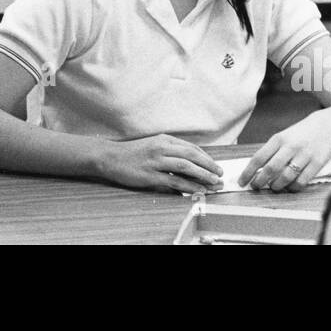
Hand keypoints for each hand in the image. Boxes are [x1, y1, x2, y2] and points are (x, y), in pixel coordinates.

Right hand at [98, 134, 223, 193]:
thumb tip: (186, 167)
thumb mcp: (152, 146)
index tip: (215, 166)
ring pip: (186, 167)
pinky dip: (188, 185)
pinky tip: (197, 190)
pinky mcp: (150, 175)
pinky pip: (174, 181)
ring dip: (203, 175)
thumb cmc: (131, 153)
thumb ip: (169, 152)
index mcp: (164, 140)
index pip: (191, 148)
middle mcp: (162, 148)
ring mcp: (156, 161)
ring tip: (214, 183)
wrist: (110, 157)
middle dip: (209, 166)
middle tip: (220, 174)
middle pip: (192, 155)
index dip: (206, 158)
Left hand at [238, 111, 330, 192]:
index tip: (242, 181)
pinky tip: (290, 187)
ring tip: (273, 187)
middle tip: (256, 187)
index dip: (248, 172)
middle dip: (260, 181)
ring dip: (276, 186)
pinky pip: (302, 181)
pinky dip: (293, 187)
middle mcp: (291, 146)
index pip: (259, 158)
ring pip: (286, 177)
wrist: (328, 124)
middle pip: (271, 169)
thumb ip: (272, 151)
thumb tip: (257, 170)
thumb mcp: (284, 136)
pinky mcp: (318, 163)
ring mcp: (305, 155)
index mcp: (279, 138)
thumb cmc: (302, 133)